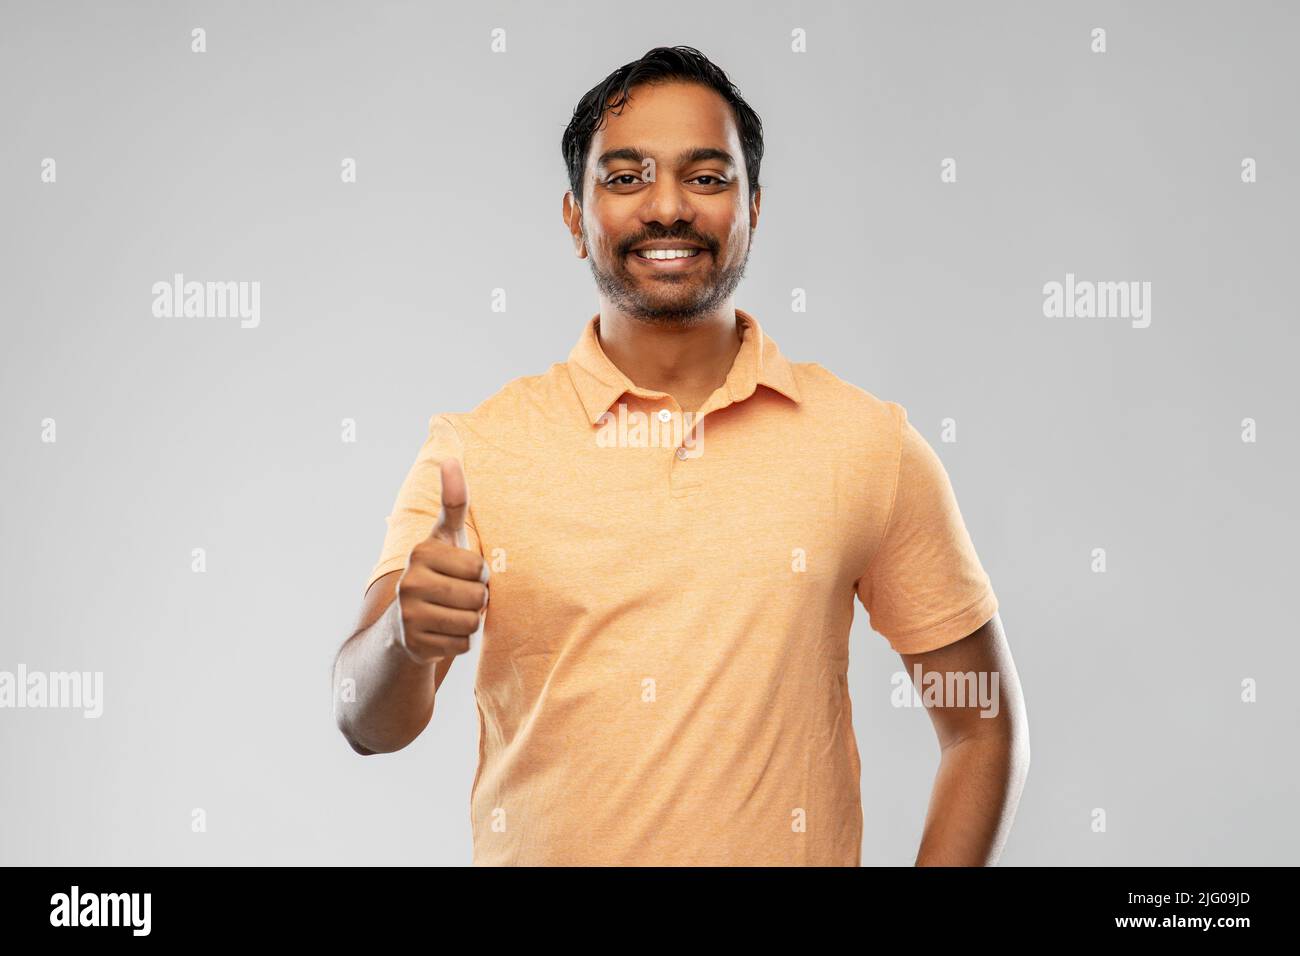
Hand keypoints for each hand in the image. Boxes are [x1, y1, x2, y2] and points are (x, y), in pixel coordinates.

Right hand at [393, 458, 488, 664]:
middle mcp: (409, 582)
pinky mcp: (415, 646)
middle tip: (456, 597)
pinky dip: (459, 642)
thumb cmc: (438, 572)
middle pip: (478, 597)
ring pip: (472, 623)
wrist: (405, 625)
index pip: (480, 568)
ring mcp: (409, 616)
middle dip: (476, 600)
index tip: (459, 573)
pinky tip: (441, 633)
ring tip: (449, 613)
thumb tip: (451, 457)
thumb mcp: (446, 537)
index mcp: (420, 552)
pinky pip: (463, 645)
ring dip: (469, 621)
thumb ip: (453, 501)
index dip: (479, 574)